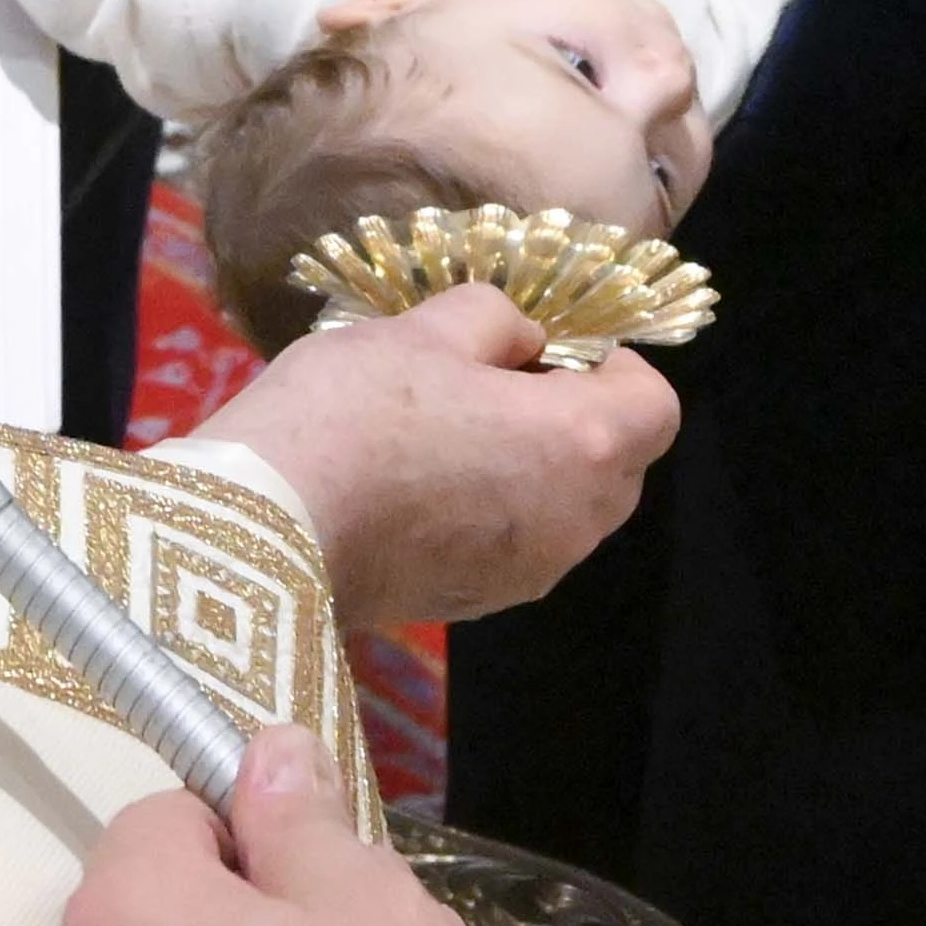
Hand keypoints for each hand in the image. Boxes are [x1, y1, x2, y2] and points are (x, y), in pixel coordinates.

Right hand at [202, 286, 671, 626]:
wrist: (270, 528)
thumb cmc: (355, 412)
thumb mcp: (426, 329)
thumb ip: (498, 321)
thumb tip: (523, 342)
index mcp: (580, 443)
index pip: (656, 406)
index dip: (620, 368)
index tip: (558, 350)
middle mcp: (574, 520)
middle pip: (618, 465)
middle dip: (579, 420)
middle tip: (501, 383)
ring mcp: (529, 573)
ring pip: (568, 510)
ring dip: (536, 470)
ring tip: (453, 433)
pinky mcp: (478, 603)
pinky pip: (518, 546)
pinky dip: (495, 513)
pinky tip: (420, 485)